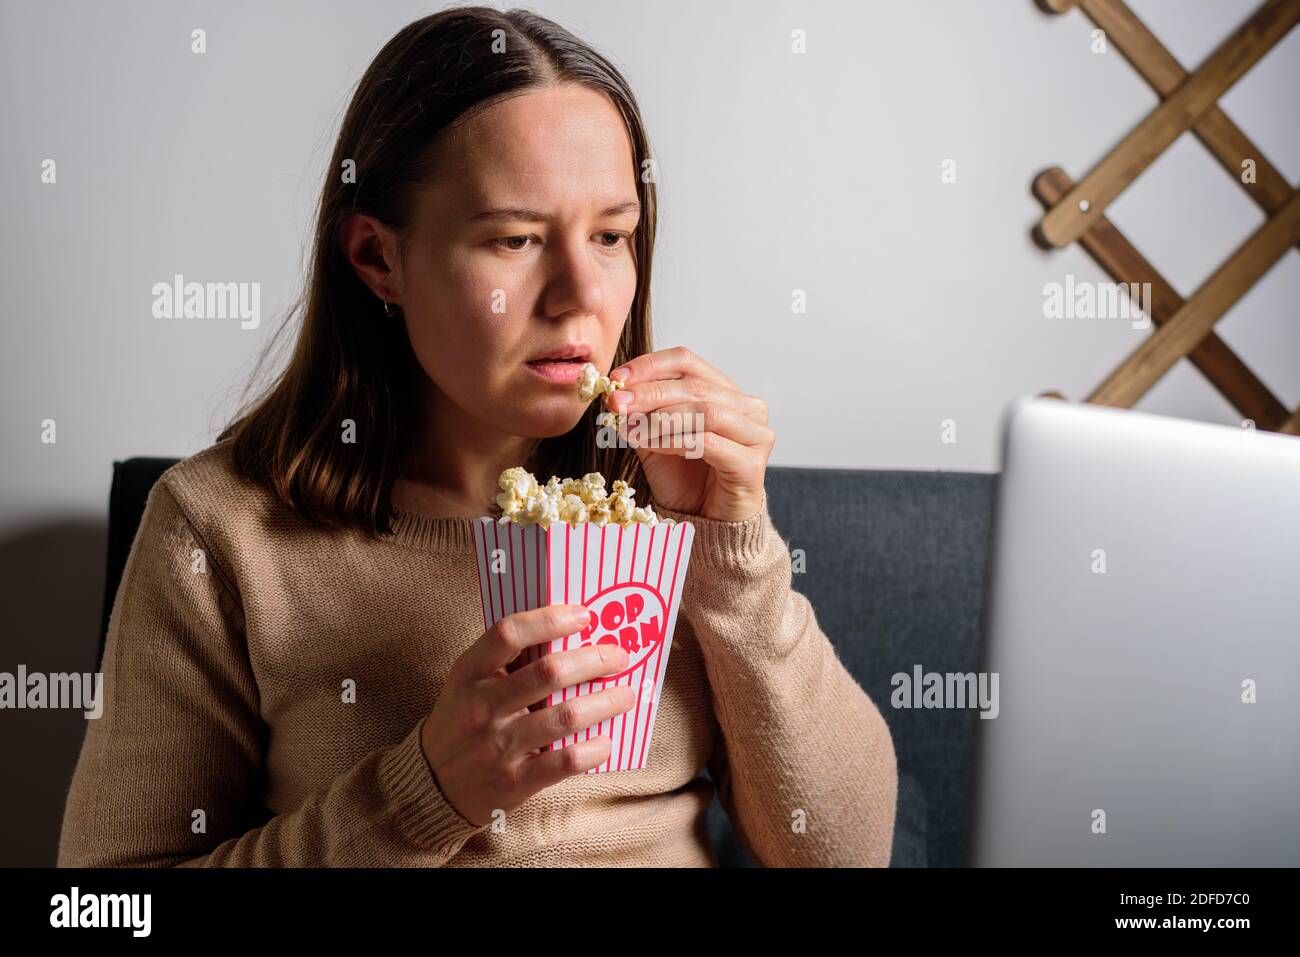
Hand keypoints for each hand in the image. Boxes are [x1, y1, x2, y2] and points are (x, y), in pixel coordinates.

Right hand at [420, 604, 634, 826]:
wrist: (432, 785)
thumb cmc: (462, 721)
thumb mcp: (467, 683)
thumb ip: (505, 660)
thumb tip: (567, 633)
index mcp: (469, 673)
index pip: (509, 633)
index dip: (550, 619)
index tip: (583, 615)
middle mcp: (482, 706)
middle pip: (549, 672)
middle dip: (594, 660)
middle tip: (619, 656)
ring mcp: (498, 745)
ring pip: (565, 716)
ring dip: (606, 702)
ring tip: (626, 694)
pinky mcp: (514, 781)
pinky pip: (565, 761)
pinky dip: (593, 749)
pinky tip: (606, 739)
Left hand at [605, 346, 773, 521]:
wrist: (706, 522)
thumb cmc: (685, 478)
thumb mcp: (654, 438)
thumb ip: (640, 415)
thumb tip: (615, 394)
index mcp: (725, 391)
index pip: (686, 362)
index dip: (649, 366)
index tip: (616, 380)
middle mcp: (747, 407)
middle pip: (694, 386)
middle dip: (648, 393)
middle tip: (616, 403)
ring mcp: (756, 435)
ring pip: (705, 412)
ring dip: (660, 418)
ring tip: (629, 428)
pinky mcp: (752, 465)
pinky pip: (708, 444)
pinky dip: (674, 442)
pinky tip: (650, 446)